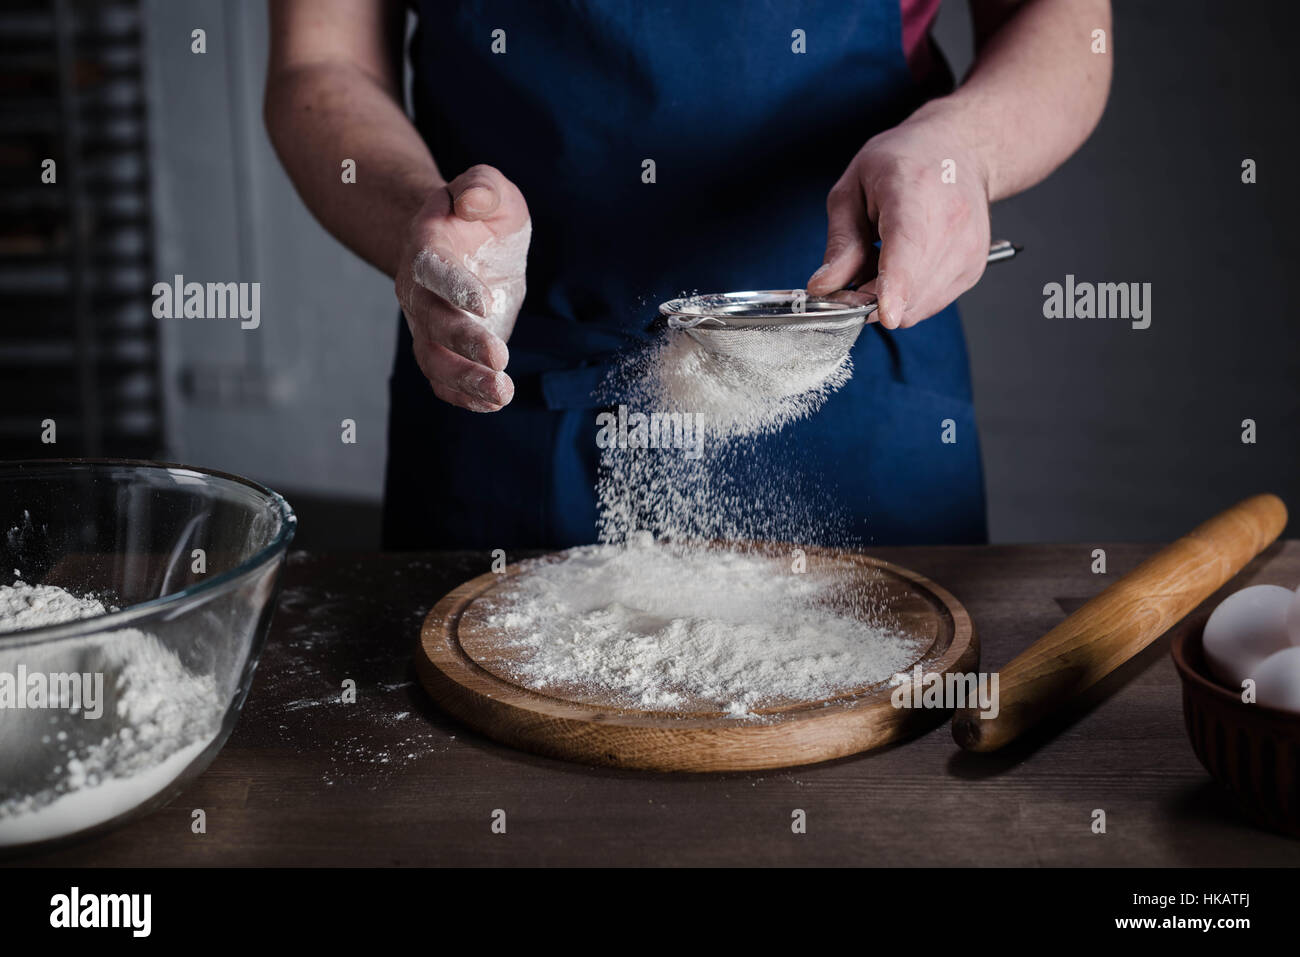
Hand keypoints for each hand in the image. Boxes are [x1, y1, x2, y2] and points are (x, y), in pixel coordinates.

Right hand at [395, 164, 530, 411]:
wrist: (460, 239)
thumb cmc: (478, 212)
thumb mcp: (488, 186)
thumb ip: (481, 188)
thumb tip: (472, 203)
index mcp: (427, 248)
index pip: (434, 270)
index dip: (455, 287)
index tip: (486, 304)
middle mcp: (419, 290)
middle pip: (432, 322)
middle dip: (464, 343)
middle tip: (499, 358)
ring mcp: (427, 323)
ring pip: (434, 359)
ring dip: (466, 380)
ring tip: (502, 393)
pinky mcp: (444, 348)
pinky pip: (443, 379)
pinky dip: (464, 396)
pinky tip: (494, 403)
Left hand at [807, 113, 990, 329]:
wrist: (959, 151)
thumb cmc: (903, 163)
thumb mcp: (853, 189)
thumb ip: (841, 242)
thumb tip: (824, 287)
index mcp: (914, 190)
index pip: (908, 245)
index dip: (897, 284)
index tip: (888, 314)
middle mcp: (951, 221)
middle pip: (909, 286)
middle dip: (870, 296)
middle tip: (857, 268)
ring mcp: (968, 248)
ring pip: (918, 305)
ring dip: (889, 297)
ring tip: (885, 257)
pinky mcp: (973, 269)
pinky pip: (929, 304)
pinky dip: (908, 296)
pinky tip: (905, 265)